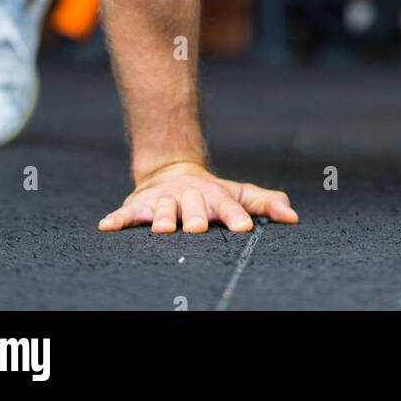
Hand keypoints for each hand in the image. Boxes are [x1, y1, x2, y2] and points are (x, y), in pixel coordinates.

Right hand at [98, 160, 298, 233]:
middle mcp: (189, 197)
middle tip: (197, 228)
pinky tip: (107, 226)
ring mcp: (163, 200)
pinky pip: (125, 214)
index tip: (243, 228)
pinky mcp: (138, 205)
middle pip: (193, 207)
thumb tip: (293, 216)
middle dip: (194, 217)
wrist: (174, 171)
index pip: (229, 207)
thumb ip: (266, 204)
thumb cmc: (212, 194)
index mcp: (215, 197)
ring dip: (160, 218)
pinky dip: (116, 219)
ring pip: (161, 209)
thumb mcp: (240, 194)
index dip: (236, 216)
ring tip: (160, 229)